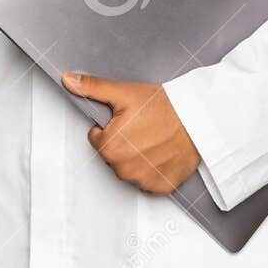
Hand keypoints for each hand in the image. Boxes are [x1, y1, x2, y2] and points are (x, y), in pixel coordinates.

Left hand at [62, 72, 200, 194]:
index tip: (128, 121)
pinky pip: (148, 181)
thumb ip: (93, 88)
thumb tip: (68, 80)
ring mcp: (143, 180)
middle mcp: (124, 169)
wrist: (199, 118)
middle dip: (123, 143)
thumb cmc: (165, 106)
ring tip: (154, 139)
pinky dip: (153, 170)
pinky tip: (162, 153)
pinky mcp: (160, 186)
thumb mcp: (125, 92)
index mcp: (110, 147)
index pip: (97, 139)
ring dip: (138, 157)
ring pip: (129, 169)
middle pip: (112, 156)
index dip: (110, 128)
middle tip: (143, 128)